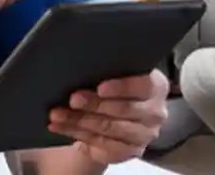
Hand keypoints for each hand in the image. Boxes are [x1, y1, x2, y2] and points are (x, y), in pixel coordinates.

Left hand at [47, 69, 168, 163]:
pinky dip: (78, 135)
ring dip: (80, 122)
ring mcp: (143, 135)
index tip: (100, 87)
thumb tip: (82, 63)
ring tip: (58, 114)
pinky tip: (61, 127)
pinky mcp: (129, 151)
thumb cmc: (115, 86)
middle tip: (73, 99)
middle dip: (95, 105)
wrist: (118, 114)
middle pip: (124, 110)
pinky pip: (102, 146)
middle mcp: (155, 113)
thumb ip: (109, 69)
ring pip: (109, 129)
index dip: (122, 87)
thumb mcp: (118, 73)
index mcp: (156, 87)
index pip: (144, 86)